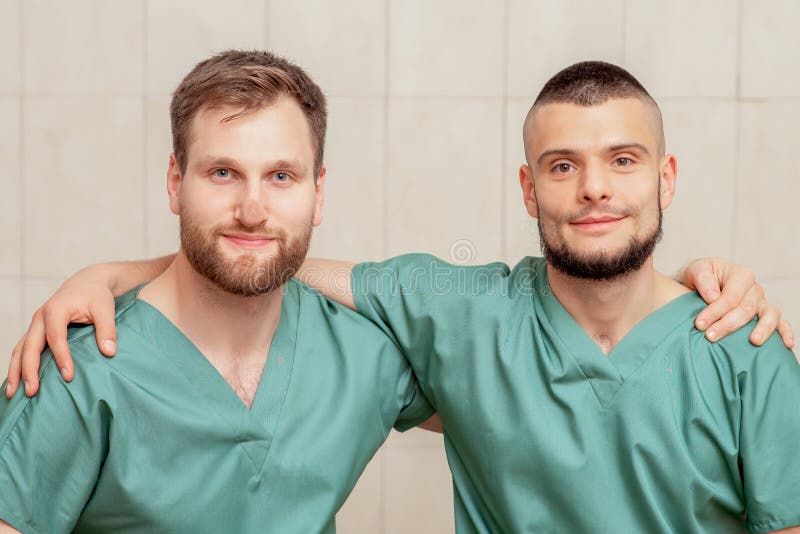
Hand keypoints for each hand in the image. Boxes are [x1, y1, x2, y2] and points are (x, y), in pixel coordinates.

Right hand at [6, 272, 117, 398]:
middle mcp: (40, 317)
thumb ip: (107, 329)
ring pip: (20, 349)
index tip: (68, 376)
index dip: (61, 357)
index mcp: (56, 309)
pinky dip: (18, 366)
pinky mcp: (36, 331)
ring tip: (14, 394)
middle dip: (28, 370)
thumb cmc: (96, 295)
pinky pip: (23, 349)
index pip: (56, 337)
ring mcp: (36, 325)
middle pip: (29, 346)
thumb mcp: (105, 308)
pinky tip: (18, 382)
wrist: (87, 283)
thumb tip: (109, 352)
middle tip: (31, 392)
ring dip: (16, 371)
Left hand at [680, 258, 793, 347]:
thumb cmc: (701, 276)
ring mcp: (762, 302)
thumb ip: (703, 280)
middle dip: (728, 325)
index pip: (731, 297)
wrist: (703, 282)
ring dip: (762, 329)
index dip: (715, 311)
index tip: (699, 324)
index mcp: (740, 275)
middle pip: (747, 309)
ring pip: (770, 315)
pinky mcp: (765, 315)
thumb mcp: (696, 270)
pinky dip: (786, 332)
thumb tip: (713, 297)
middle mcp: (754, 288)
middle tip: (710, 337)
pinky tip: (786, 345)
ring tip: (753, 341)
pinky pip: (781, 323)